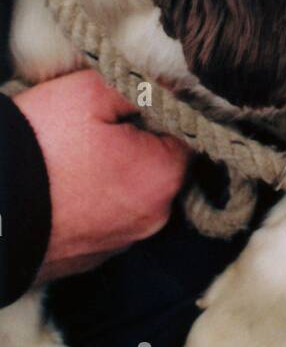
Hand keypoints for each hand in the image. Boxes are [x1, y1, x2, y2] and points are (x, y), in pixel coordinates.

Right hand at [14, 71, 189, 281]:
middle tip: (90, 128)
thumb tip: (168, 86)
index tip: (127, 102)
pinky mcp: (86, 260)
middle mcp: (151, 220)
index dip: (157, 112)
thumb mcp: (89, 93)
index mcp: (163, 178)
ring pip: (127, 194)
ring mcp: (117, 245)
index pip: (185, 134)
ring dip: (108, 175)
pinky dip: (86, 202)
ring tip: (69, 157)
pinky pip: (99, 220)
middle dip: (132, 144)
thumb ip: (139, 87)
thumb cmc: (39, 149)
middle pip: (157, 166)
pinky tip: (59, 185)